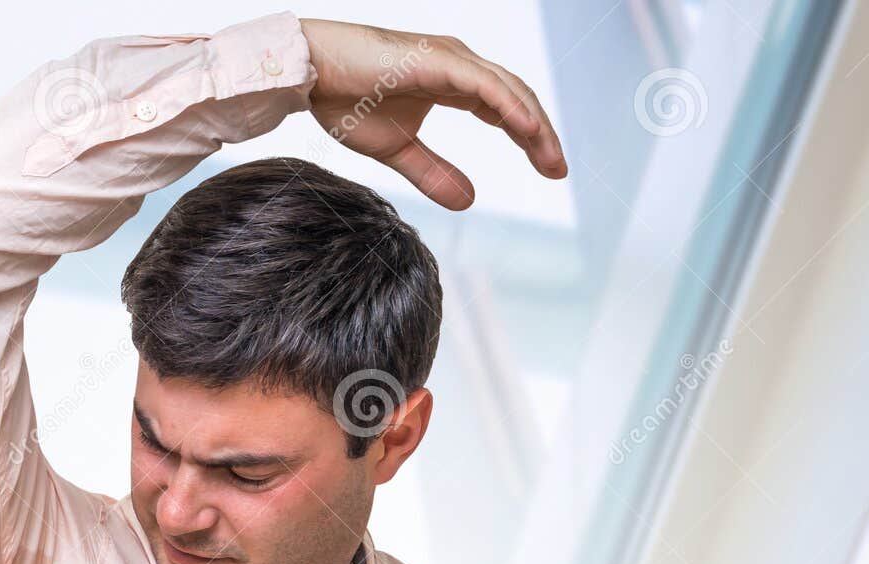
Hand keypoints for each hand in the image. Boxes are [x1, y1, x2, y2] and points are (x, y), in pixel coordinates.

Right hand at [300, 18, 565, 209]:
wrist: (310, 73)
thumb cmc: (345, 100)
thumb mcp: (397, 150)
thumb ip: (433, 173)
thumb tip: (470, 201)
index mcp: (451, 81)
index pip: (504, 108)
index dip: (529, 137)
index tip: (549, 169)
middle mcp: (458, 64)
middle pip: (515, 98)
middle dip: (541, 135)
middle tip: (558, 170)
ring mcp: (450, 58)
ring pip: (508, 90)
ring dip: (534, 125)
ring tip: (551, 158)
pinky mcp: (437, 60)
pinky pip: (485, 86)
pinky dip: (510, 107)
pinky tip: (528, 131)